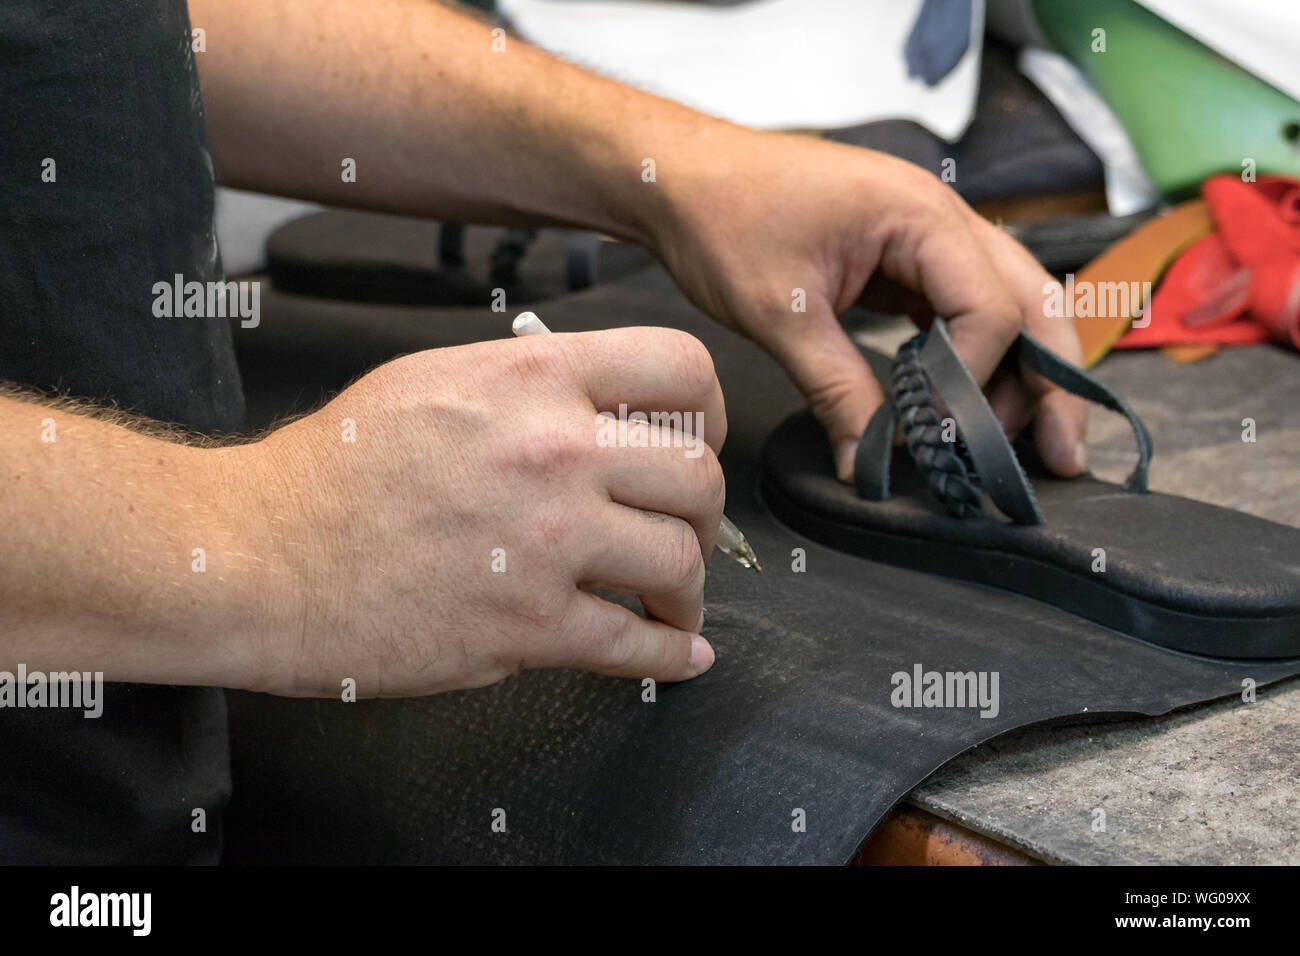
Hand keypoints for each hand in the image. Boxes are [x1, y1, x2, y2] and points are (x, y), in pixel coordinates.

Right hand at [224, 328, 726, 696]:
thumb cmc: (332, 470)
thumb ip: (528, 388)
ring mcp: (546, 540)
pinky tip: (678, 654)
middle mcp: (552, 450)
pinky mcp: (527, 626)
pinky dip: (671, 656)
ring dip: (689, 590)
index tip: (700, 441)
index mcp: (532, 379)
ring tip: (673, 602)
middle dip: (704, 512)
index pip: (679, 369)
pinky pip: (636, 645)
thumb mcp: (437, 382)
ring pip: (680, 560)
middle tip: (685, 531)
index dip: (709, 411)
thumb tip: (595, 409)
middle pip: (698, 474)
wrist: (255, 553)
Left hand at [648, 128, 1088, 482]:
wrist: (681, 178)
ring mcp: (927, 237)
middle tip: (1063, 453)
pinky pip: (960, 310)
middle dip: (1051, 380)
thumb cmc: (724, 218)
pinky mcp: (903, 259)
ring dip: (1019, 372)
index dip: (974, 384)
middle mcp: (942, 218)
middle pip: (1031, 301)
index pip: (990, 310)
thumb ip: (836, 389)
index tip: (940, 437)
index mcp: (922, 215)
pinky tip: (966, 404)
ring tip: (1025, 441)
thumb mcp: (780, 314)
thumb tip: (871, 461)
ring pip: (1006, 306)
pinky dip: (972, 358)